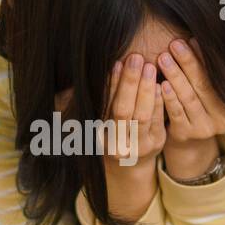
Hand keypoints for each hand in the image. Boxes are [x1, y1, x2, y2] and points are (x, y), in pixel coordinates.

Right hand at [62, 55, 164, 223]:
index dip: (111, 85)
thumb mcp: (89, 128)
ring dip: (146, 89)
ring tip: (149, 67)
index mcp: (99, 138)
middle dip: (130, 83)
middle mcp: (118, 145)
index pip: (105, 108)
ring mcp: (139, 146)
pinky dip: (159, 102)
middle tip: (136, 58)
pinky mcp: (157, 143)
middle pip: (124, 111)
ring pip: (143, 115)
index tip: (116, 63)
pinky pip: (159, 120)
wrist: (129, 166)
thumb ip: (78, 108)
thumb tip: (63, 89)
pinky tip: (160, 84)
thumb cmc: (106, 139)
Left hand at [158, 38, 224, 179]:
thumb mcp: (206, 89)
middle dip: (188, 64)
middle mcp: (222, 120)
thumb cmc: (197, 104)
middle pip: (203, 86)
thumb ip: (204, 69)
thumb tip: (195, 38)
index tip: (191, 40)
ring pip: (189, 98)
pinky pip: (176, 113)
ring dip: (176, 76)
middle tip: (175, 45)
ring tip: (164, 58)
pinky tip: (162, 84)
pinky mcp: (187, 135)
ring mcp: (205, 129)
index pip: (217, 78)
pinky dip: (169, 98)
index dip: (203, 59)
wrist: (188, 138)